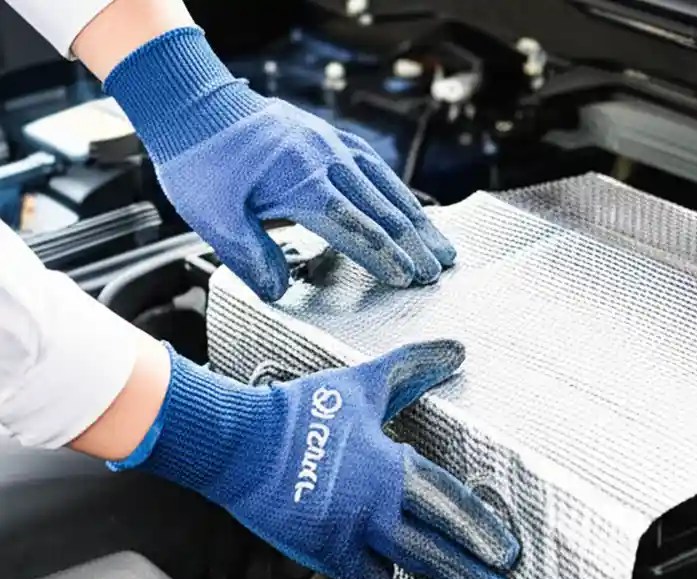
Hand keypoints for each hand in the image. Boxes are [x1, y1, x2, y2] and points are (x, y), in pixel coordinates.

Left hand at [103, 27, 452, 301]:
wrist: (190, 104)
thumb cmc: (199, 160)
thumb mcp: (213, 217)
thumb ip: (250, 256)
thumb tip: (277, 290)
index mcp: (301, 184)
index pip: (356, 227)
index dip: (384, 256)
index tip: (405, 277)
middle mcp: (325, 161)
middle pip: (382, 209)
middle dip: (413, 243)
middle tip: (436, 270)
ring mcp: (331, 144)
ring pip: (387, 186)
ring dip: (417, 219)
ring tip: (440, 245)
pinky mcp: (328, 135)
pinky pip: (374, 165)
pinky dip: (398, 190)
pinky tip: (410, 206)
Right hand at [109, 341, 518, 578]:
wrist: (237, 442)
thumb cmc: (299, 411)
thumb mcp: (363, 384)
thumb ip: (413, 367)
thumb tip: (457, 350)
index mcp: (390, 467)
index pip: (449, 504)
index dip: (479, 528)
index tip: (505, 551)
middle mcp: (374, 507)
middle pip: (434, 548)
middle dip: (471, 571)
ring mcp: (346, 534)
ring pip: (404, 568)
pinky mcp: (319, 550)